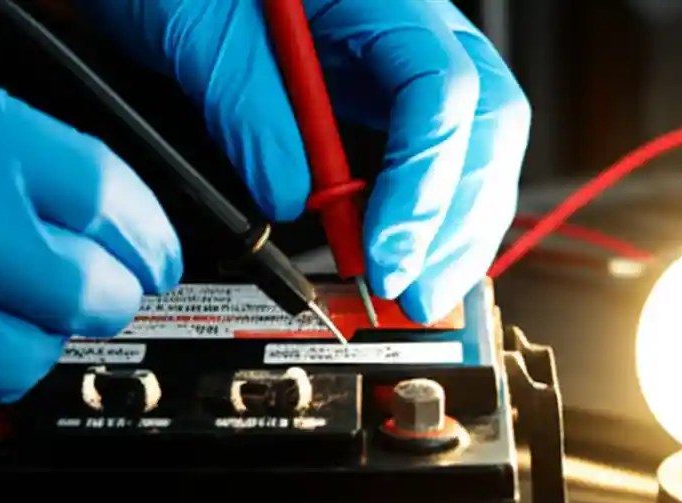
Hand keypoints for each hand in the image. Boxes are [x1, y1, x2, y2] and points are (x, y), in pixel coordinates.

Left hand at [79, 0, 530, 322]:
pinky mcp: (387, 102)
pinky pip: (437, 163)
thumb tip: (292, 197)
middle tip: (415, 295)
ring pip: (475, 151)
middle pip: (484, 126)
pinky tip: (412, 262)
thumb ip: (247, 108)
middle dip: (456, 224)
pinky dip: (430, 223)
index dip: (423, 181)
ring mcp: (407, 66)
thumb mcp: (197, 26)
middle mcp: (413, 28)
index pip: (440, 87)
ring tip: (417, 296)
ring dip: (453, 236)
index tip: (386, 252)